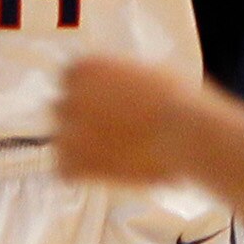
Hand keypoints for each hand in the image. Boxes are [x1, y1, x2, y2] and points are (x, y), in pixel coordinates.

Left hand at [53, 54, 208, 183]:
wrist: (183, 131)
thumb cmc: (178, 100)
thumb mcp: (145, 73)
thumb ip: (120, 81)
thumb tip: (120, 91)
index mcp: (84, 68)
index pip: (69, 81)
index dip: (88, 97)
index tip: (104, 108)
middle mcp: (69, 96)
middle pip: (62, 110)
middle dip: (81, 122)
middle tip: (109, 134)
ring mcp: (67, 129)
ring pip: (60, 142)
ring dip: (79, 149)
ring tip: (111, 156)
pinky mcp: (73, 161)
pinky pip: (64, 171)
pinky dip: (81, 175)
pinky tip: (105, 172)